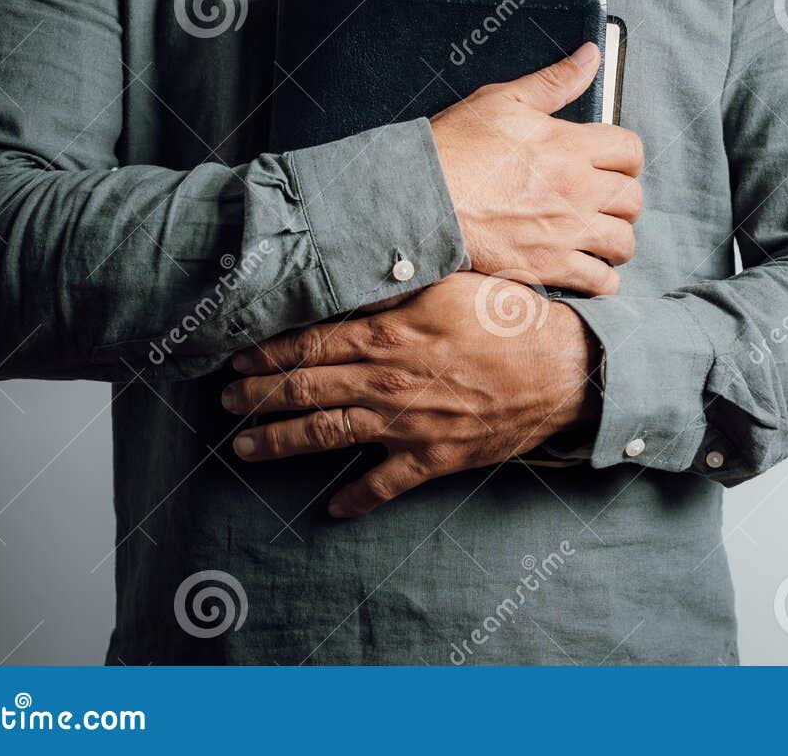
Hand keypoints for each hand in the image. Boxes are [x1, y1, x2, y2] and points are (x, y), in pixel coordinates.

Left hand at [222, 272, 600, 516]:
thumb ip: (397, 289)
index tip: (237, 356)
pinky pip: (386, 484)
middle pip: (307, 390)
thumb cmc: (509, 319)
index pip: (311, 344)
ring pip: (329, 434)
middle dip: (258, 396)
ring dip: (281, 441)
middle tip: (225, 401)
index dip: (267, 352)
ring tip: (246, 446)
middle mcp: (388, 384)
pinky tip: (333, 508)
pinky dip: (358, 498)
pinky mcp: (435, 457)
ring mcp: (408, 425)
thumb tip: (354, 279)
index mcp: (388, 337)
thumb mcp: (450, 285)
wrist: (563, 370)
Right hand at [429, 43, 642, 295]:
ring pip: (623, 243)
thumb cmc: (455, 147)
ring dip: (618, 241)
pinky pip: (600, 281)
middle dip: (625, 200)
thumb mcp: (503, 100)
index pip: (630, 151)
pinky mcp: (548, 266)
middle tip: (607, 202)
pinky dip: (603, 280)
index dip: (626, 157)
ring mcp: (566, 231)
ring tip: (603, 238)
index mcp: (570, 146)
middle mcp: (577, 190)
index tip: (614, 164)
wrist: (422, 199)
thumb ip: (554, 81)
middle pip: (633, 199)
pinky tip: (594, 271)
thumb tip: (591, 55)